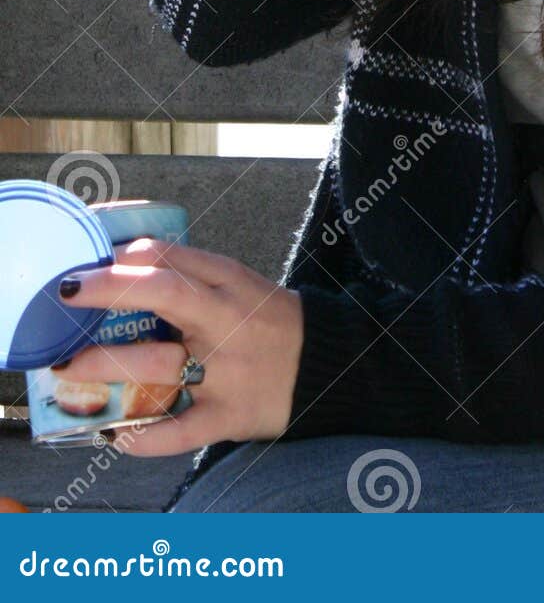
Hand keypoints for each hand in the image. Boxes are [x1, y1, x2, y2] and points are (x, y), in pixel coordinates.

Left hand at [51, 237, 304, 457]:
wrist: (326, 365)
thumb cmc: (268, 322)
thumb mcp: (237, 285)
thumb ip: (189, 276)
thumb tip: (120, 266)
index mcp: (229, 282)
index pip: (169, 256)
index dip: (120, 257)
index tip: (84, 265)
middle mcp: (226, 320)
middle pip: (162, 293)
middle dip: (107, 290)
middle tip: (69, 295)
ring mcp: (227, 371)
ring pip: (158, 363)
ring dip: (105, 365)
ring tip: (71, 367)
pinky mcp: (228, 416)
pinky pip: (178, 431)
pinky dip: (141, 437)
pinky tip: (113, 434)